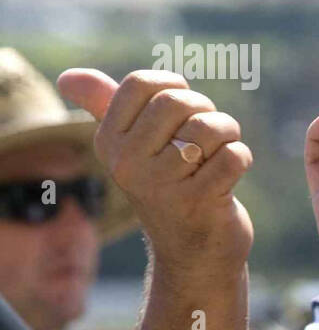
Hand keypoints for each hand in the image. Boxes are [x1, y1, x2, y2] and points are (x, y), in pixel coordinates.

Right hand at [57, 69, 252, 274]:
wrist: (192, 252)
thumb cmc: (168, 186)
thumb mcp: (132, 146)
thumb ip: (104, 106)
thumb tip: (67, 77)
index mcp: (109, 142)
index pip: (140, 84)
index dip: (173, 85)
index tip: (181, 110)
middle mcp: (127, 163)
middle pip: (177, 101)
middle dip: (205, 110)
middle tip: (207, 135)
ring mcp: (161, 185)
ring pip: (209, 127)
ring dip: (228, 133)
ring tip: (219, 152)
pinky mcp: (197, 202)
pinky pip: (233, 156)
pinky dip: (241, 158)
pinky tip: (228, 177)